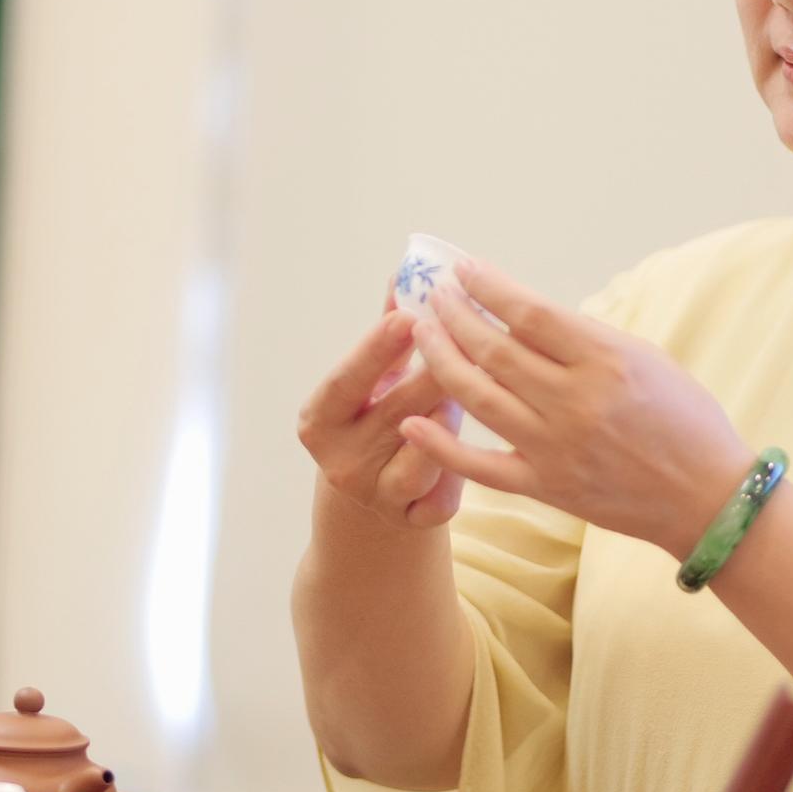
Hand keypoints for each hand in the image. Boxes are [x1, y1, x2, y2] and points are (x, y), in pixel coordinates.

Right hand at [296, 292, 467, 528]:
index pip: (347, 382)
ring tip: (469, 395)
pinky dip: (457, 476)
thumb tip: (406, 270)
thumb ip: (388, 329)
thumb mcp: (372, 376)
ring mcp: (373, 495)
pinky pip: (441, 497)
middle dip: (434, 376)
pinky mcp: (409, 521)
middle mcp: (340, 461)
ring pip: (423, 456)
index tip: (410, 317)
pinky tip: (472, 458)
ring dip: (448, 422)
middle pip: (394, 413)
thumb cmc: (378, 414)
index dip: (376, 351)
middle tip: (471, 342)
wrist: (374, 492)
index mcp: (320, 420)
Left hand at [398, 258, 746, 554]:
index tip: (465, 270)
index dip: (489, 287)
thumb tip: (522, 314)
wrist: (707, 498)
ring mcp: (556, 448)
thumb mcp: (646, 358)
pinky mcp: (546, 487)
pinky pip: (481, 466)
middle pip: (495, 350)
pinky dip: (443, 445)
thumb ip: (585, 338)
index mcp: (607, 361)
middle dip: (455, 315)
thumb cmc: (684, 419)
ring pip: (479, 398)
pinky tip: (413, 420)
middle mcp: (577, 402)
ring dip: (442, 360)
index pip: (530, 313)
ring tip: (422, 333)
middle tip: (434, 295)